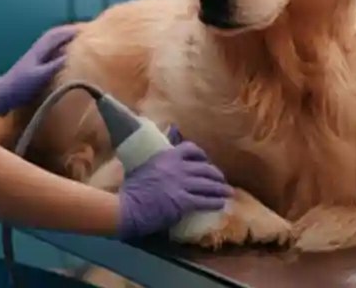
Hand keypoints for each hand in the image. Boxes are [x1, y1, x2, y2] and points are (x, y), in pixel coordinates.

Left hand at [0, 25, 75, 114]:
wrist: (3, 94)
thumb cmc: (21, 86)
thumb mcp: (39, 77)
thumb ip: (53, 66)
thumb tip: (69, 55)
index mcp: (39, 51)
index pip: (55, 36)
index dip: (69, 32)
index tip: (84, 30)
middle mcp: (37, 51)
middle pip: (52, 36)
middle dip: (66, 32)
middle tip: (81, 32)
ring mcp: (34, 57)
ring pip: (50, 43)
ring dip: (62, 39)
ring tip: (74, 40)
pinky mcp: (33, 65)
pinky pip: (49, 51)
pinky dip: (57, 48)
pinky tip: (62, 55)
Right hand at [115, 139, 231, 239]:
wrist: (127, 207)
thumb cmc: (130, 189)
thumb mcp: (142, 166)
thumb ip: (155, 162)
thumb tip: (159, 162)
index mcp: (166, 156)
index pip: (190, 149)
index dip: (201, 155)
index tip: (205, 160)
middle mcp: (177, 168)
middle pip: (205, 168)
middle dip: (216, 174)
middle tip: (221, 180)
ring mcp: (182, 184)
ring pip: (208, 185)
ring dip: (221, 189)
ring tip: (228, 192)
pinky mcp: (184, 202)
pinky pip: (205, 201)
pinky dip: (215, 203)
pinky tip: (220, 205)